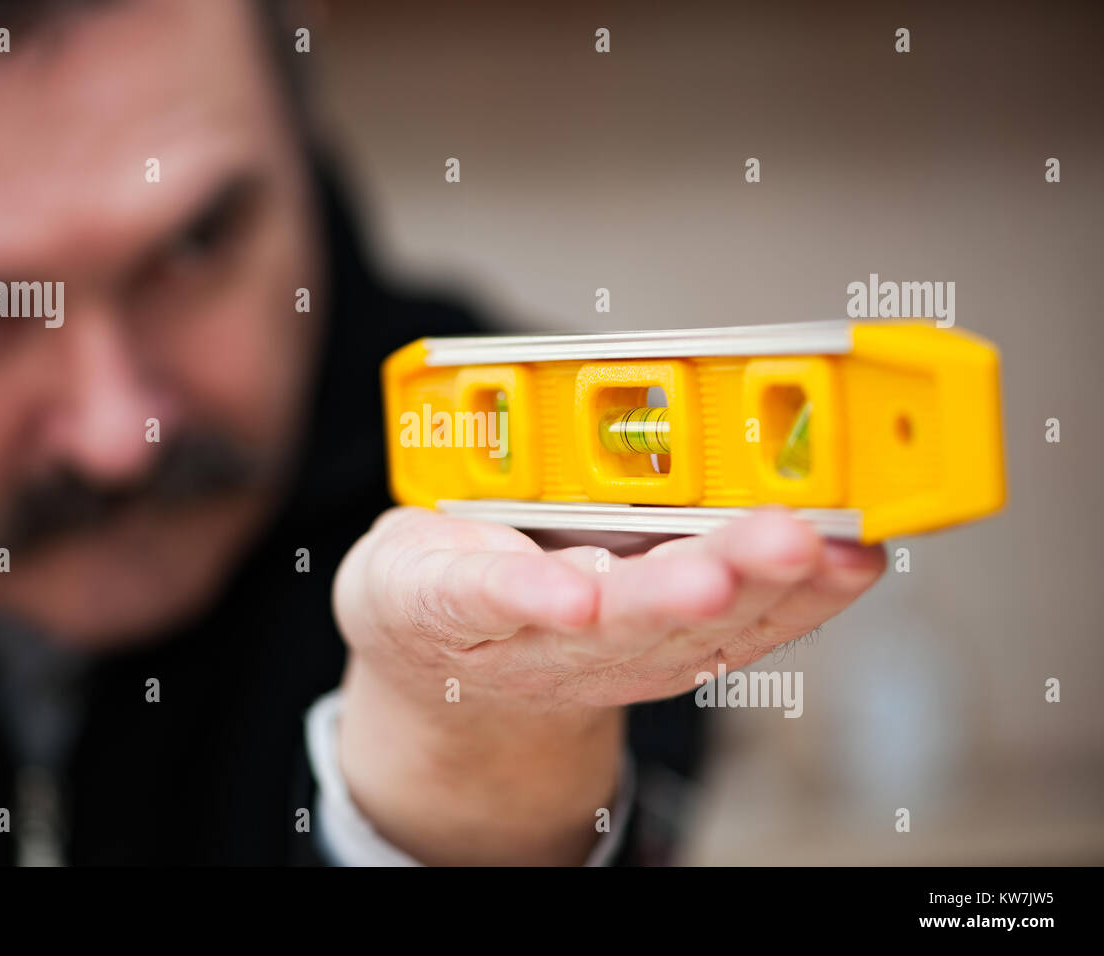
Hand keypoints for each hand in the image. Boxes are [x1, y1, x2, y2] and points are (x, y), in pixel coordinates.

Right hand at [331, 506, 884, 863]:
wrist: (460, 672)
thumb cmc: (436, 595)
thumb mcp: (400, 568)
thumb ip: (446, 544)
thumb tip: (518, 497)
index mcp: (460, 609)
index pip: (488, 600)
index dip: (530, 594)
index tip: (573, 594)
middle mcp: (550, 643)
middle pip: (622, 618)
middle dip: (695, 583)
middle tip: (759, 541)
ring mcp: (619, 654)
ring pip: (695, 627)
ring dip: (765, 589)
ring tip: (820, 544)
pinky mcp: (671, 651)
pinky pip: (740, 635)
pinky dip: (799, 603)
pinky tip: (852, 565)